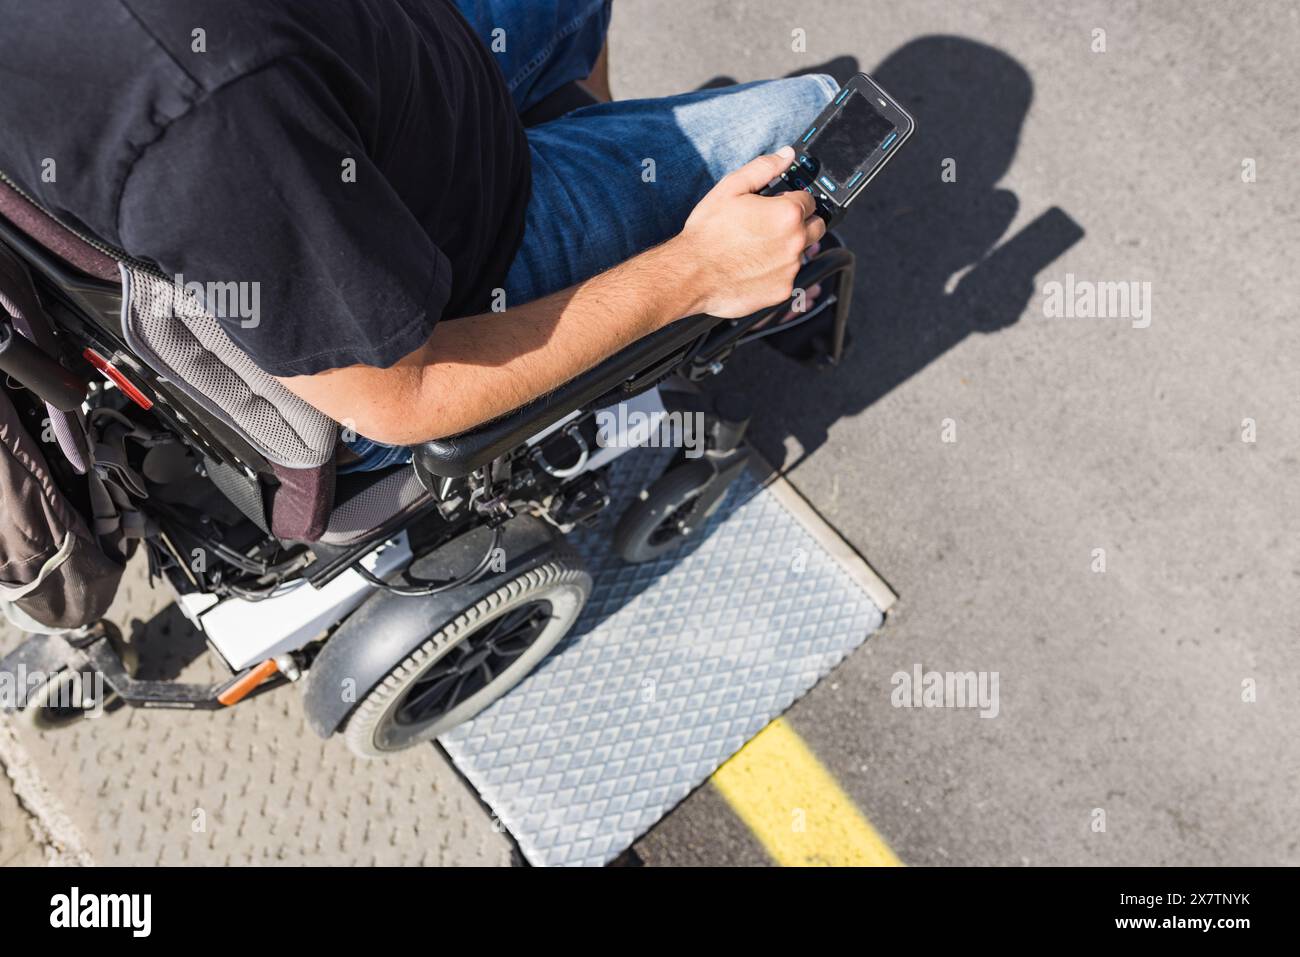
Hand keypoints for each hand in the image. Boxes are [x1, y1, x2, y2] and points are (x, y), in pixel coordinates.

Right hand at [675, 145, 826, 318]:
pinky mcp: (782, 290)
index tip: (779, 204)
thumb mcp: (731, 188)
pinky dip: (776, 271)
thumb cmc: (708, 233)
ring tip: (756, 247)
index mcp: (788, 214)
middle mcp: (795, 242)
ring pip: (802, 253)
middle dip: (801, 223)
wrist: (691, 274)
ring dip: (788, 248)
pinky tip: (753, 266)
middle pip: (816, 227)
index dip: (793, 199)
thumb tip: (786, 155)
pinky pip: (788, 276)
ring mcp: (790, 269)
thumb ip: (764, 168)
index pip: (810, 200)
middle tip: (773, 225)